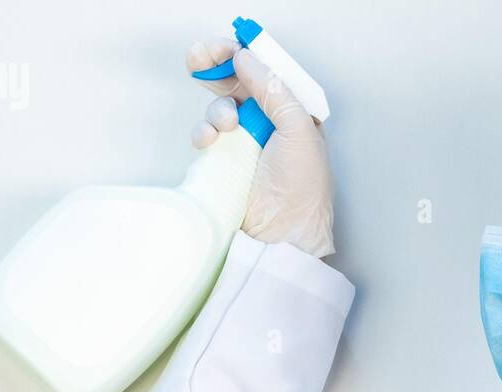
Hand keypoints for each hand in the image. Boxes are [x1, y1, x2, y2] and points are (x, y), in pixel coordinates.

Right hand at [186, 38, 335, 258]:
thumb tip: (244, 57)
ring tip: (225, 125)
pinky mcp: (224, 161)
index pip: (267, 73)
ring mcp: (245, 143)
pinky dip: (203, 130)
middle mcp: (269, 125)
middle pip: (238, 82)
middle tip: (200, 57)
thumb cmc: (301, 188)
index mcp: (294, 115)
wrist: (283, 235)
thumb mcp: (299, 129)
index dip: (247, 55)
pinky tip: (209, 139)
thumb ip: (273, 89)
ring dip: (217, 107)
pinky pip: (206, 133)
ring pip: (220, 105)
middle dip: (217, 66)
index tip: (229, 46)